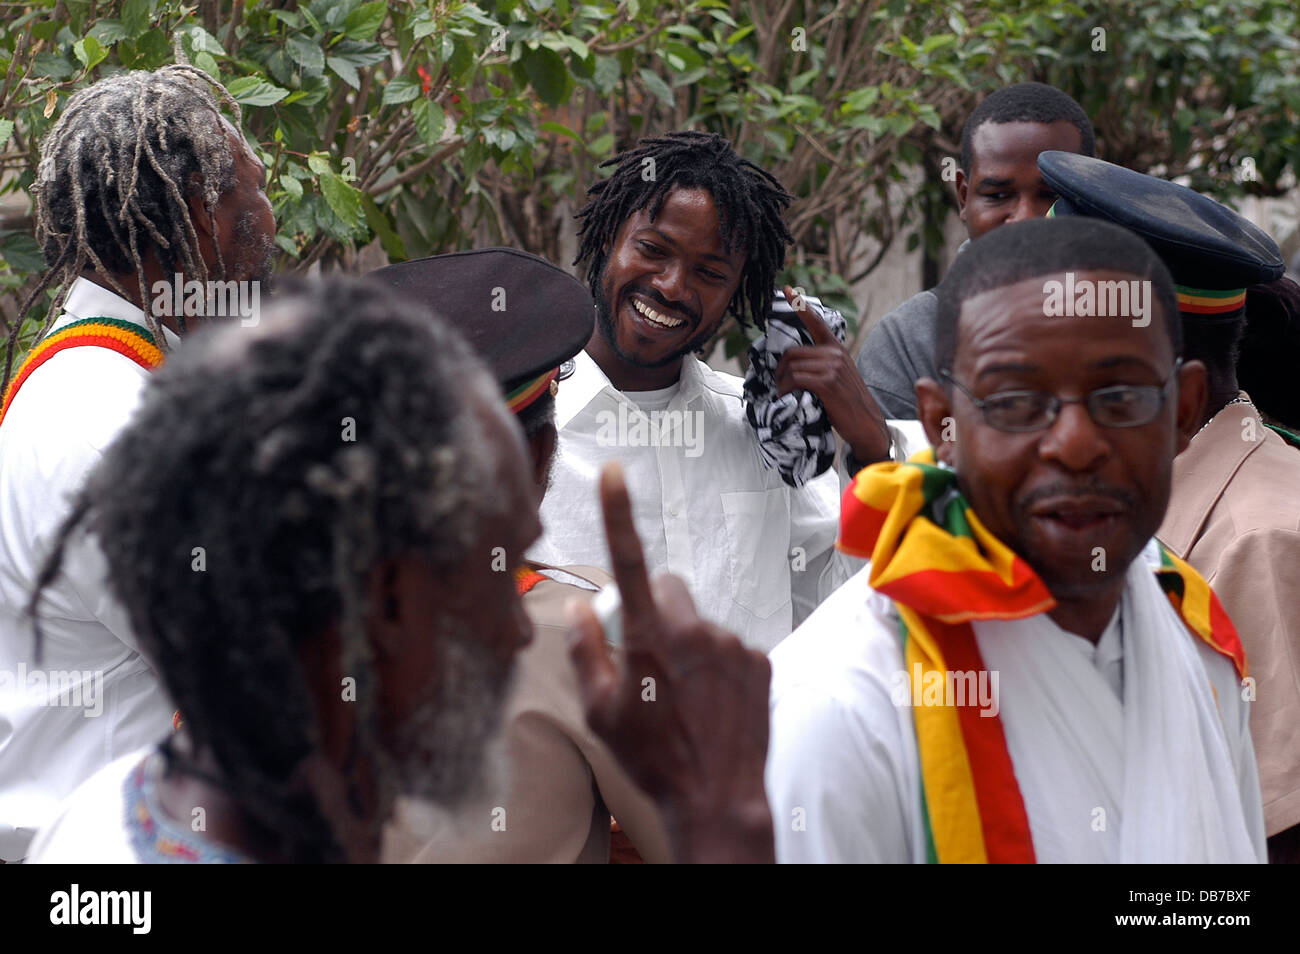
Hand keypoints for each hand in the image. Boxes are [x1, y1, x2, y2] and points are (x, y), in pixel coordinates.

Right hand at [567, 462, 774, 862]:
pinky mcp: (759, 660)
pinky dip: (718, 665)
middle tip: (648, 655)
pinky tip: (713, 704)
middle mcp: (693, 631)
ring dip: (689, 644)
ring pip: (700, 623)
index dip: (618, 512)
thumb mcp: (600, 713)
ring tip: (686, 697)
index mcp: (648, 639)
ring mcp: (731, 644)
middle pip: (670, 589)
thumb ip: (584, 651)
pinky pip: (730, 646)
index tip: (614, 471)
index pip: (628, 561)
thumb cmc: (652, 761)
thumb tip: (579, 608)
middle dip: (656, 608)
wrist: (718, 800)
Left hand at [774, 284, 891, 463]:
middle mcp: (835, 353)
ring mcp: (832, 367)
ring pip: (791, 367)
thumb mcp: (838, 376)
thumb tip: (793, 364)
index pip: (816, 321)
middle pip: (792, 353)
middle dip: (779, 370)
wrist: (866, 424)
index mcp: (836, 349)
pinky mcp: (827, 382)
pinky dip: (786, 390)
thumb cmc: (847, 403)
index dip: (799, 305)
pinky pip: (795, 379)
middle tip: (779, 386)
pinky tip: (788, 398)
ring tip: (784, 395)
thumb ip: (822, 364)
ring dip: (781, 384)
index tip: (786, 289)